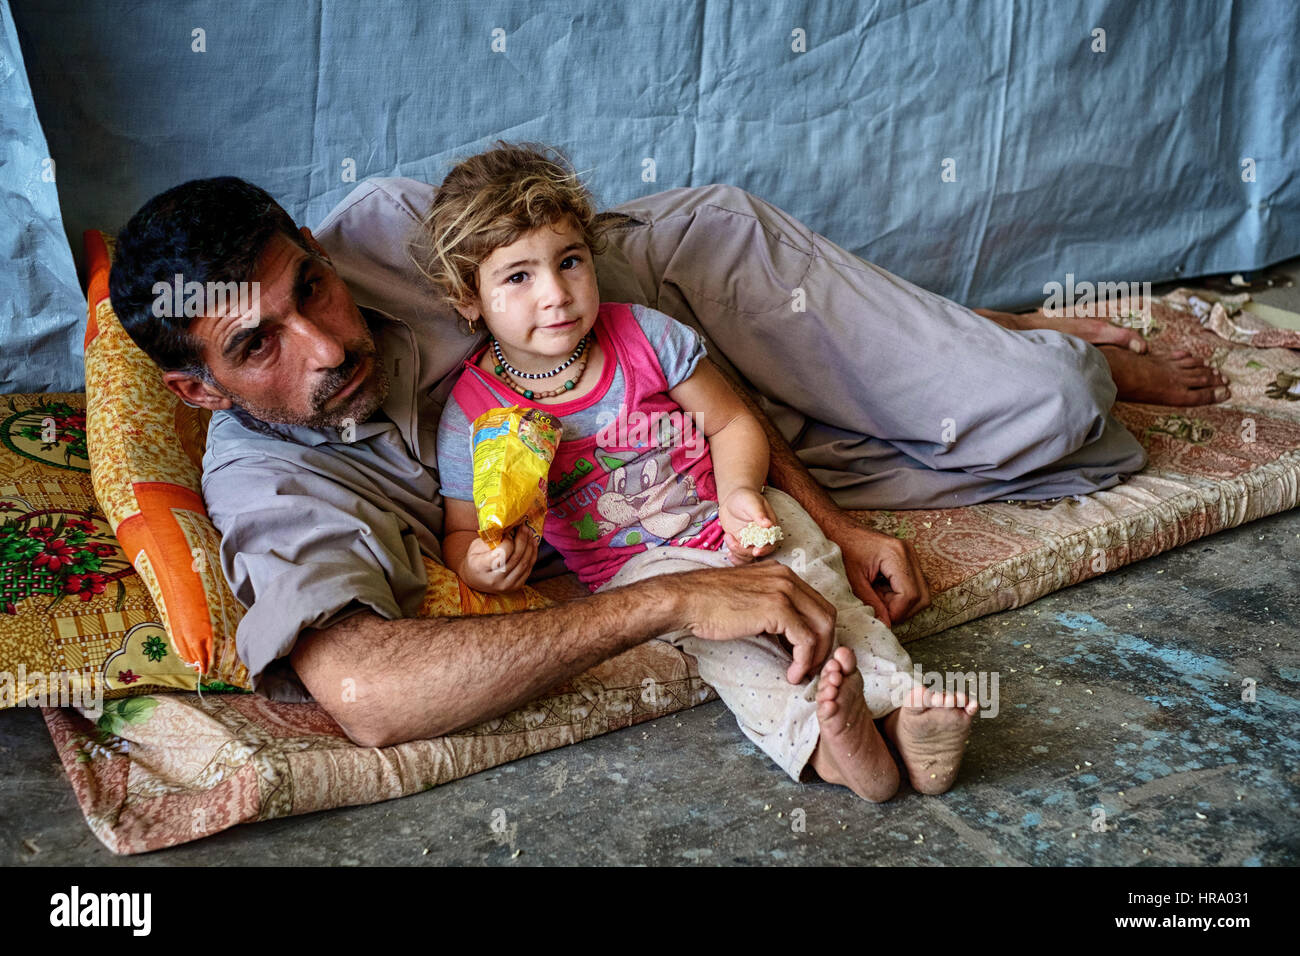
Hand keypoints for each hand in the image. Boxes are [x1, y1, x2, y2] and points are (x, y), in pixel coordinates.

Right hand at [463, 525, 539, 593]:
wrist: (475, 579)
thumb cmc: (475, 559)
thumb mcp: (476, 546)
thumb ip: (491, 539)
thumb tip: (509, 529)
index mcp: (480, 568)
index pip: (501, 554)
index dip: (509, 541)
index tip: (510, 531)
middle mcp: (494, 580)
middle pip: (515, 558)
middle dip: (522, 540)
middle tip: (524, 528)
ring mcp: (506, 586)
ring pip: (524, 564)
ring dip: (529, 547)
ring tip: (529, 533)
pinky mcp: (516, 587)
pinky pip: (528, 570)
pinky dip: (532, 555)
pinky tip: (532, 544)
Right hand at [670, 561, 835, 683]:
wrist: (687, 600)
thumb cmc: (708, 603)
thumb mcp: (748, 597)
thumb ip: (769, 606)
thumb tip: (785, 634)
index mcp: (782, 574)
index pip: (816, 603)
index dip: (819, 632)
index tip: (808, 655)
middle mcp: (787, 578)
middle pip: (826, 614)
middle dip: (824, 645)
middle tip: (810, 668)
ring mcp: (784, 591)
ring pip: (822, 627)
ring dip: (817, 656)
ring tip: (801, 673)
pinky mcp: (777, 609)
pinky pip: (806, 639)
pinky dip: (803, 660)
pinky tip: (791, 673)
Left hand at [718, 487, 780, 563]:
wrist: (732, 500)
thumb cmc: (745, 498)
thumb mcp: (752, 503)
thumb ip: (759, 514)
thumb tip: (769, 524)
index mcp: (770, 528)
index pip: (771, 542)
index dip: (765, 549)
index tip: (756, 551)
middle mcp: (762, 537)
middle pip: (759, 552)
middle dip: (746, 552)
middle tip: (734, 544)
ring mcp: (751, 542)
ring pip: (748, 557)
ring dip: (737, 554)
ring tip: (728, 537)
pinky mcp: (741, 545)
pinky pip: (740, 557)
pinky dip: (734, 558)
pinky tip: (728, 553)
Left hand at [821, 515, 929, 628]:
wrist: (838, 529)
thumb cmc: (841, 549)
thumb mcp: (853, 580)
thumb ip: (870, 603)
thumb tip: (885, 625)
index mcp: (896, 554)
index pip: (910, 595)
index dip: (896, 612)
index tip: (880, 617)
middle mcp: (909, 552)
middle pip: (922, 596)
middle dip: (902, 609)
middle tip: (880, 608)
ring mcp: (911, 555)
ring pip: (921, 593)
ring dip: (901, 603)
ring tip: (878, 596)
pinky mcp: (907, 559)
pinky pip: (914, 585)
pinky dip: (900, 594)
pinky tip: (881, 589)